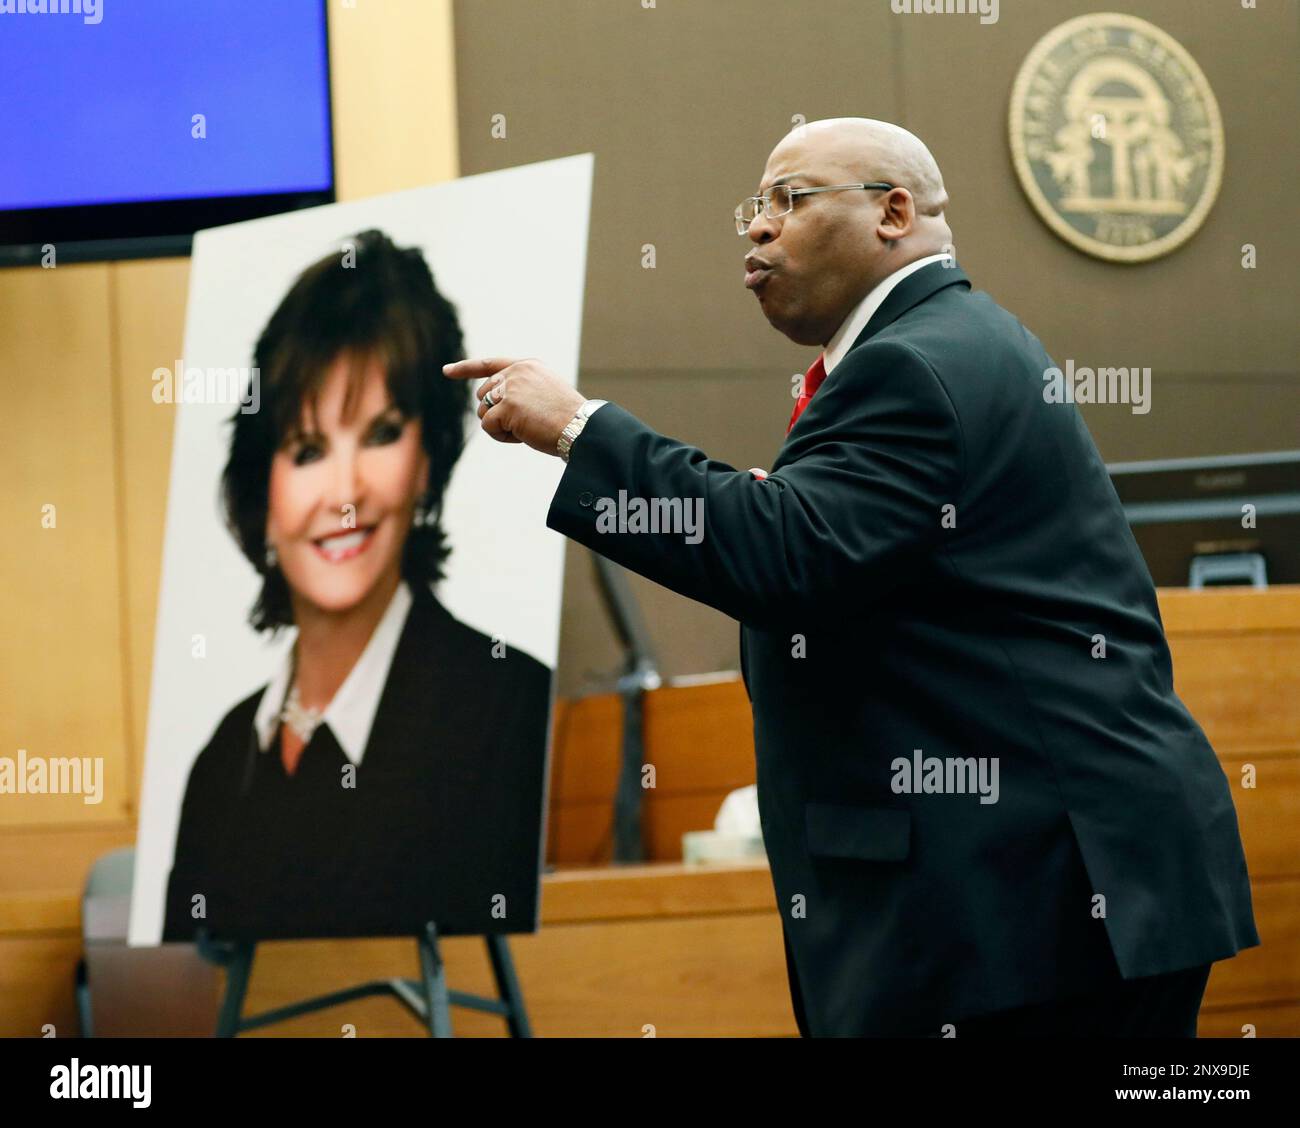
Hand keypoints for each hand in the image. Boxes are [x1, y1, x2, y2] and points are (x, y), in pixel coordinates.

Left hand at [443, 357, 585, 456]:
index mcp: (527, 366)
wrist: (582, 427)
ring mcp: (511, 387)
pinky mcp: (507, 406)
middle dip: (496, 414)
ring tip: (526, 430)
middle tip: (523, 424)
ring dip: (500, 426)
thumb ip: (520, 390)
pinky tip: (522, 436)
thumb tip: (489, 403)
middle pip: (484, 395)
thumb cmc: (568, 419)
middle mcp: (517, 372)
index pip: (490, 365)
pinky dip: (502, 436)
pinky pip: (488, 426)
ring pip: (484, 411)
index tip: (446, 371)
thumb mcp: (545, 393)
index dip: (465, 369)